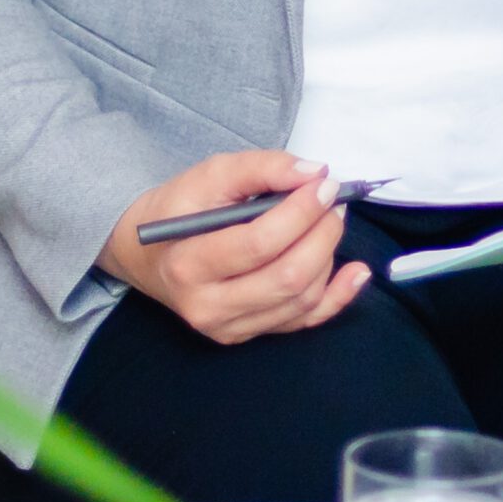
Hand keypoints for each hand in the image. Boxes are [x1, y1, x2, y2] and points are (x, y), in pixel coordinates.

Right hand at [100, 152, 368, 345]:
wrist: (146, 252)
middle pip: (288, 277)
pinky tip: (357, 272)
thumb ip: (262, 168)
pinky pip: (303, 321)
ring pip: (301, 299)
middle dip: (323, 234)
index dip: (302, 212)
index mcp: (188, 264)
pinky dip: (338, 297)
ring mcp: (227, 327)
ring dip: (329, 256)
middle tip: (333, 203)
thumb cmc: (181, 209)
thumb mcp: (211, 175)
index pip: (260, 243)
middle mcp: (206, 306)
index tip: (325, 184)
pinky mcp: (247, 334)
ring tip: (330, 222)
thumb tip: (314, 173)